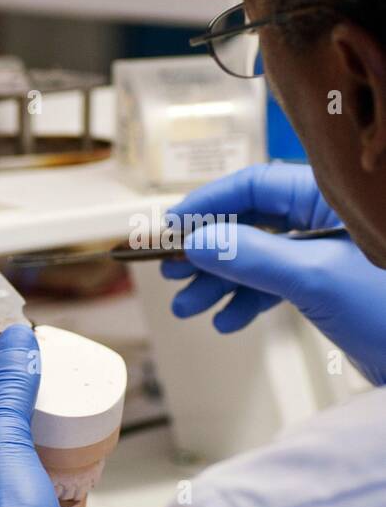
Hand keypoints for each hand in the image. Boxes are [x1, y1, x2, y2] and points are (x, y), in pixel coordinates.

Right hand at [160, 163, 385, 384]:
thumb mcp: (317, 279)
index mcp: (336, 198)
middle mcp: (331, 218)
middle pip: (251, 221)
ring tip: (189, 307)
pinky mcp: (330, 285)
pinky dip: (248, 301)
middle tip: (171, 274)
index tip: (170, 230)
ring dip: (220, 282)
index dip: (208, 206)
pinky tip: (228, 322)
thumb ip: (253, 257)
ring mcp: (329, 252)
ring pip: (259, 256)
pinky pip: (276, 283)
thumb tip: (198, 241)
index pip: (256, 185)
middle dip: (208, 251)